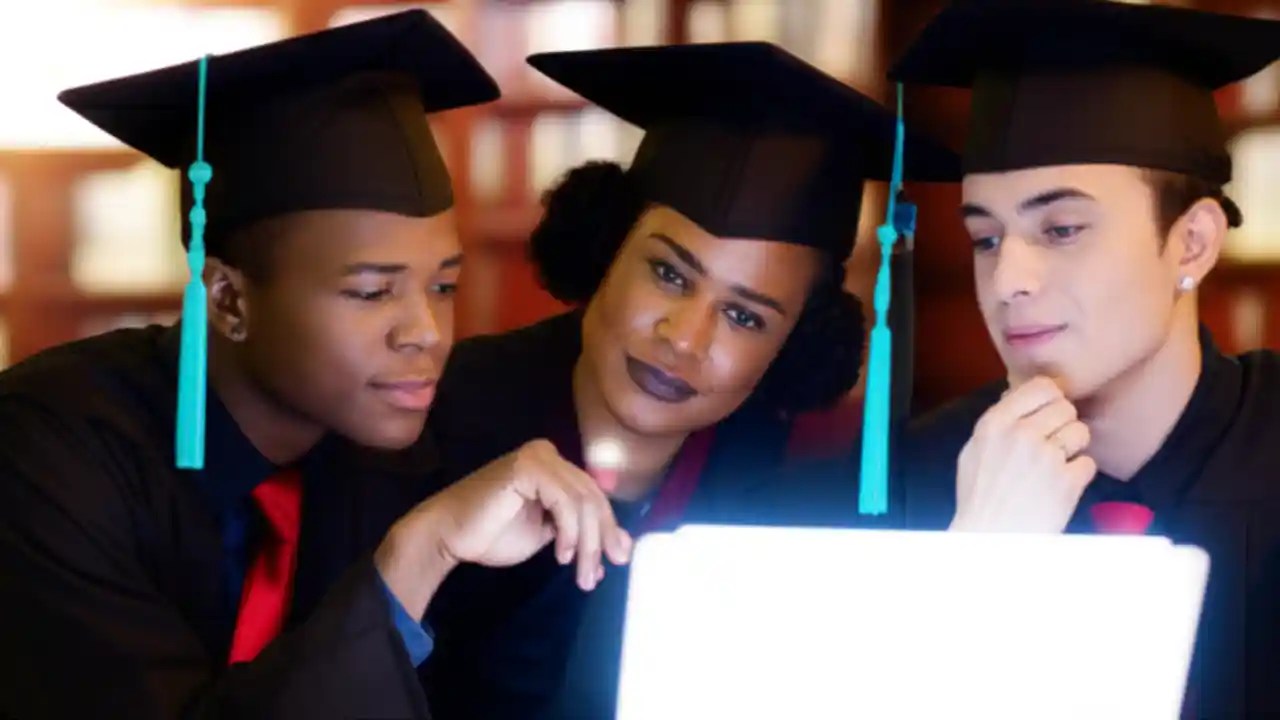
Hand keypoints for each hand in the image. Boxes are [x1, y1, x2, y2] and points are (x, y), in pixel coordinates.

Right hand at [384, 439, 630, 599]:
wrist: (448, 535)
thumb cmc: (492, 534)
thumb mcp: (550, 536)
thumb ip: (582, 534)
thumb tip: (624, 545)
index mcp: (555, 465)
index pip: (593, 496)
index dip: (608, 529)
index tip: (614, 562)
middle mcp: (549, 453)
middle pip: (592, 497)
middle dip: (601, 539)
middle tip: (599, 574)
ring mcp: (539, 456)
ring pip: (583, 502)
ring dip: (587, 543)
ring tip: (581, 574)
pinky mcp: (528, 467)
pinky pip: (565, 502)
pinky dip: (570, 532)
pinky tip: (561, 555)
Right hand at [949, 376, 1096, 532]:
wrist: (990, 539)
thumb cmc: (979, 498)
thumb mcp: (974, 451)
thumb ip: (997, 423)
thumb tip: (1016, 396)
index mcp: (995, 423)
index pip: (1042, 387)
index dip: (1051, 399)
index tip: (1049, 413)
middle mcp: (1021, 434)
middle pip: (1066, 408)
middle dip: (1062, 425)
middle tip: (1051, 445)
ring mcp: (1046, 457)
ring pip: (1081, 431)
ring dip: (1073, 448)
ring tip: (1055, 466)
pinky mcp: (1067, 482)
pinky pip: (1088, 463)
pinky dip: (1078, 475)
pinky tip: (1060, 486)